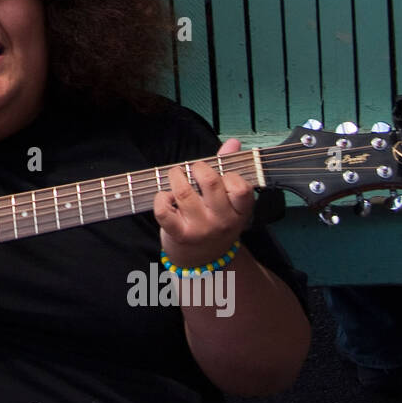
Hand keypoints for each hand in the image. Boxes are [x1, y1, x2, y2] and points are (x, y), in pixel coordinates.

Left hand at [153, 139, 254, 268]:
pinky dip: (160, 197)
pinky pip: (164, 211)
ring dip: (176, 176)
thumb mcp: (228, 200)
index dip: (228, 174)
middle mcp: (223, 221)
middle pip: (211, 183)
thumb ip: (228, 169)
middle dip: (198, 167)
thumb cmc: (215, 220)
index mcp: (240, 211)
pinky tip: (165, 196)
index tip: (220, 174)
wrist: (203, 260)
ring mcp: (201, 229)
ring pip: (184, 192)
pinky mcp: (179, 234)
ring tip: (176, 175)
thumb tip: (233, 142)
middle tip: (193, 168)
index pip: (241, 187)